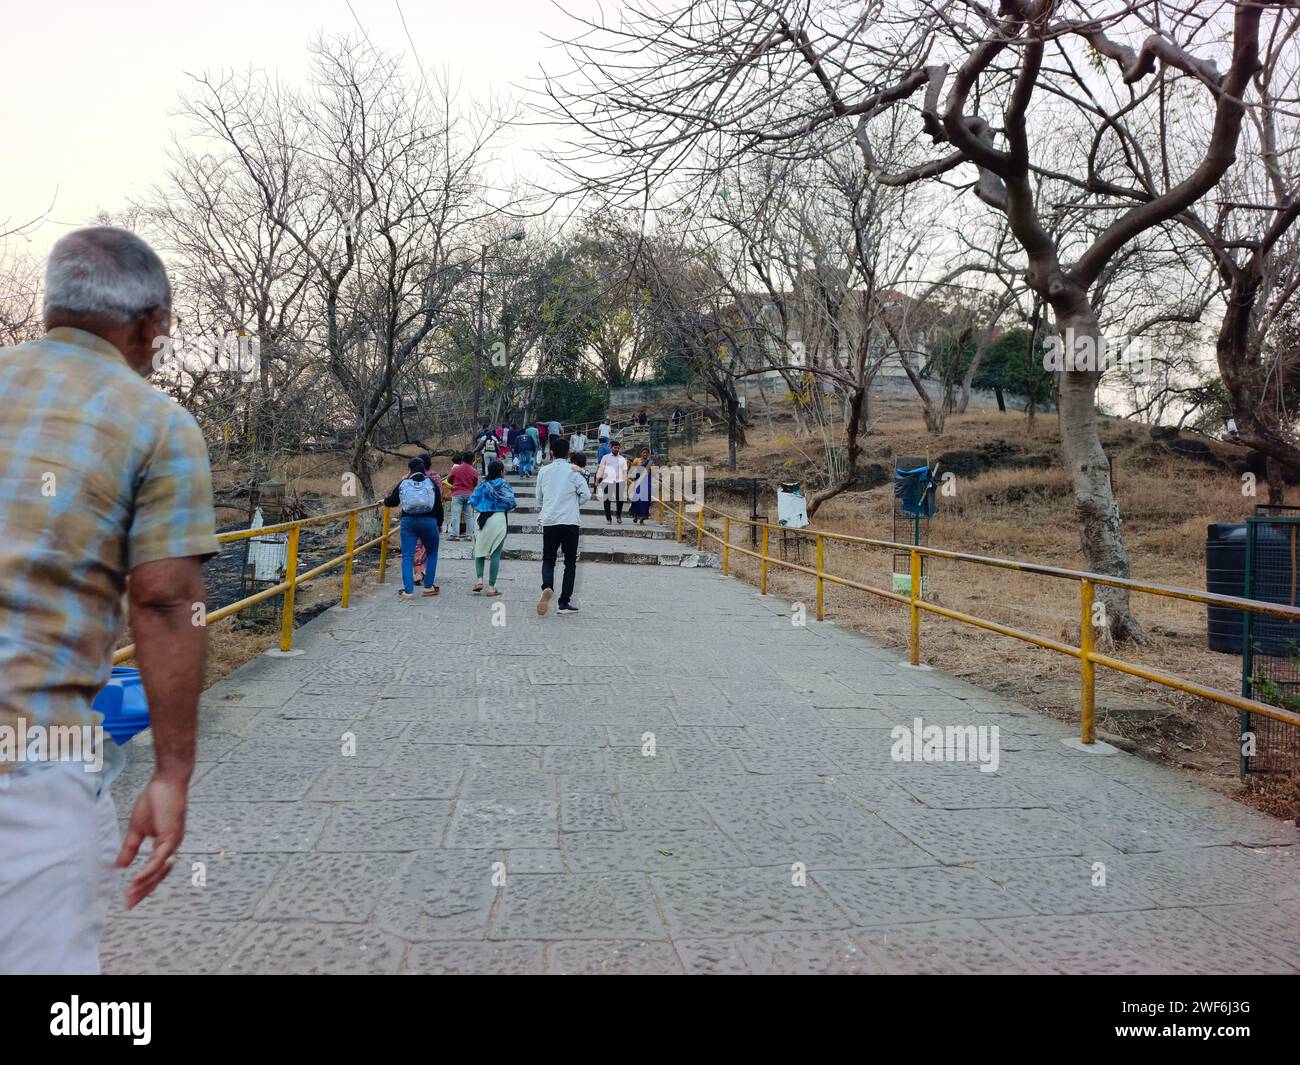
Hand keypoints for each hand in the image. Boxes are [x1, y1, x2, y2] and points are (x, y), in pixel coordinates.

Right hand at [116, 772, 188, 907]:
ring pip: (160, 870)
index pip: (155, 872)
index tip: (129, 899)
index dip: (143, 886)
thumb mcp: (137, 828)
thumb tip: (120, 866)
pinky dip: (149, 870)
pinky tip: (137, 880)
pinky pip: (159, 858)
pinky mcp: (171, 836)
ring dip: (145, 884)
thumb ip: (130, 848)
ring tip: (131, 895)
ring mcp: (173, 842)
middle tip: (129, 905)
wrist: (167, 781)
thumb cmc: (155, 800)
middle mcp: (172, 847)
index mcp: (165, 846)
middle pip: (159, 875)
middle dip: (144, 891)